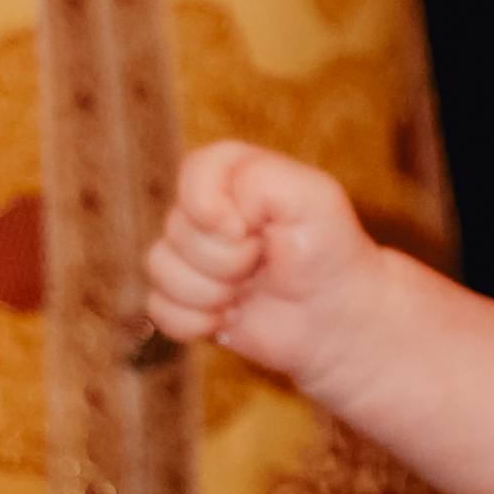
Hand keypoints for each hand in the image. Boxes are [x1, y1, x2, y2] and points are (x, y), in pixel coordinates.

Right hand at [146, 140, 369, 379]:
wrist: (334, 318)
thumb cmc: (328, 250)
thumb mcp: (311, 198)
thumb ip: (258, 178)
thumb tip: (212, 215)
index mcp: (231, 171)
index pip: (193, 172)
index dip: (211, 208)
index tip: (249, 231)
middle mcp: (204, 209)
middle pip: (176, 228)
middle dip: (225, 259)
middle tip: (262, 263)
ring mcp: (190, 254)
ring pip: (161, 268)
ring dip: (211, 293)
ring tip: (247, 292)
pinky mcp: (183, 296)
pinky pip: (159, 308)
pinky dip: (196, 322)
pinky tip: (229, 319)